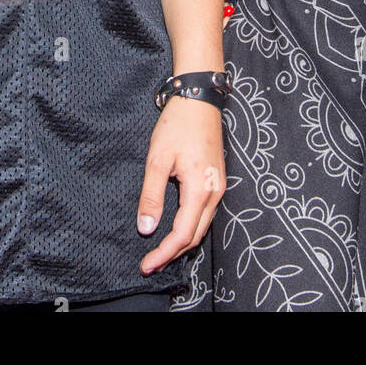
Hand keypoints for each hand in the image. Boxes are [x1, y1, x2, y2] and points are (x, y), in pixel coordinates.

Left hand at [136, 97, 224, 275]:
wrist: (200, 98)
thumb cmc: (178, 125)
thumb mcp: (158, 159)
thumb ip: (152, 196)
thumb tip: (146, 228)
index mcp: (200, 190)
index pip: (182, 235)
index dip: (164, 253)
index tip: (146, 266)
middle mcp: (215, 193)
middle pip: (195, 236)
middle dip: (173, 253)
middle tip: (150, 264)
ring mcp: (219, 186)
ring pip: (202, 226)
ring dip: (182, 242)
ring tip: (159, 251)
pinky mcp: (216, 179)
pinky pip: (205, 213)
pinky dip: (190, 226)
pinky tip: (175, 228)